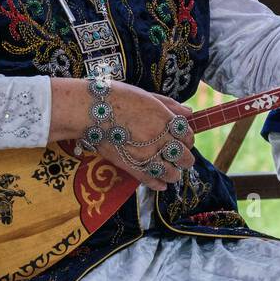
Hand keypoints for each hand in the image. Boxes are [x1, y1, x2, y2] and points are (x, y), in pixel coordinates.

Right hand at [52, 79, 195, 190]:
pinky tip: (162, 185)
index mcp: (164, 119)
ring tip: (173, 172)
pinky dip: (158, 184)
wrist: (90, 110)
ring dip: (174, 173)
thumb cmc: (117, 97)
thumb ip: (169, 105)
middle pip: (183, 156)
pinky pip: (150, 180)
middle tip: (181, 158)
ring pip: (171, 172)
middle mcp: (159, 138)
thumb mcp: (147, 95)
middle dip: (185, 158)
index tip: (184, 140)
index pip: (187, 136)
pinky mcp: (130, 165)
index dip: (188, 139)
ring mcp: (145, 154)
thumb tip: (189, 112)